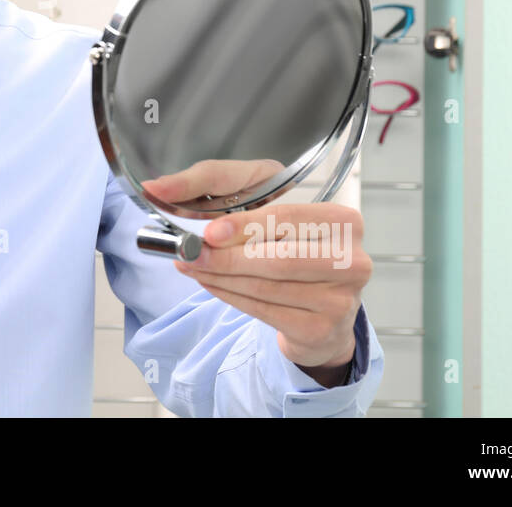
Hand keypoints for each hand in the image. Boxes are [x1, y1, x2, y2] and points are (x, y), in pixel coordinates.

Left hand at [143, 165, 369, 371]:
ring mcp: (341, 299)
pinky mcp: (322, 329)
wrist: (321, 305)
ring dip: (221, 278)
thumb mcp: (262, 200)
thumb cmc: (291, 244)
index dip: (246, 225)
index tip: (210, 231)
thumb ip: (214, 181)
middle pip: (279, 258)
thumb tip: (160, 186)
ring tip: (192, 268)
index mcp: (344, 221)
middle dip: (226, 258)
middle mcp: (351, 260)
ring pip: (267, 287)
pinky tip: (211, 285)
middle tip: (190, 255)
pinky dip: (231, 297)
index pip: (289, 219)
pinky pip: (265, 311)